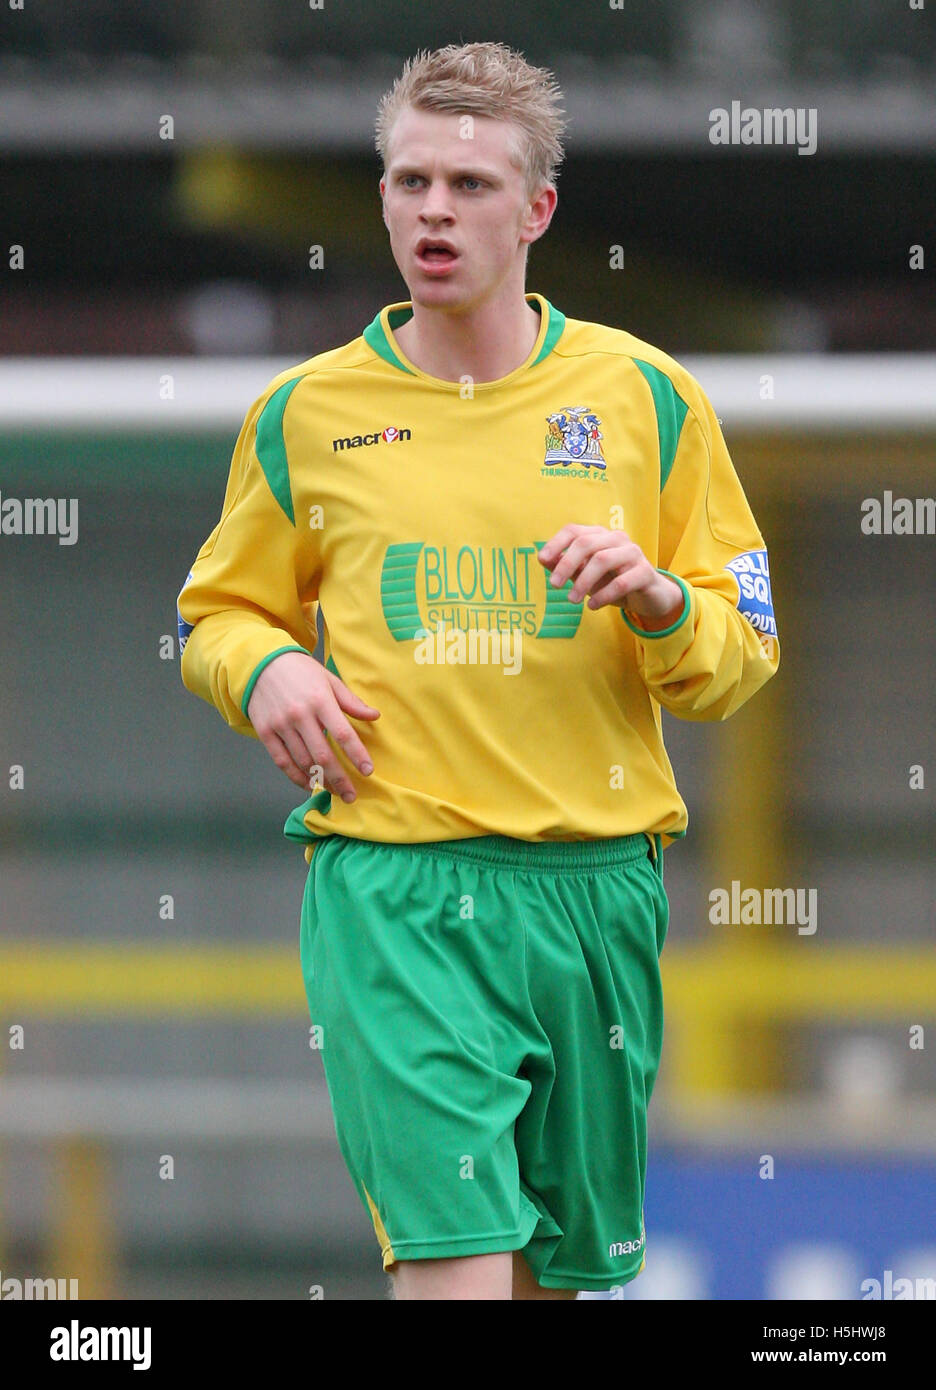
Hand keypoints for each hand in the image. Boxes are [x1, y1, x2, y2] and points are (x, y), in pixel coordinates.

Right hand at [246, 651, 379, 798]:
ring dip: (320, 780)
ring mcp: (280, 725)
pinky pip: (282, 761)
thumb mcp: (328, 680)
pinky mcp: (265, 732)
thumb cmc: (300, 671)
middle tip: (351, 795)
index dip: (356, 755)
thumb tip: (375, 716)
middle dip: (340, 779)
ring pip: (303, 761)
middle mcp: (300, 715)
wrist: (260, 663)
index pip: (343, 734)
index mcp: (320, 700)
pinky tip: (308, 784)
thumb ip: (351, 702)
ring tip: (334, 790)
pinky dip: (296, 777)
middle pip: (323, 755)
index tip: (367, 771)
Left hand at [537, 524, 684, 628]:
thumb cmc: (613, 582)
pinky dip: (603, 595)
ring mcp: (633, 554)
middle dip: (566, 564)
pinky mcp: (645, 573)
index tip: (542, 560)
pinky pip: (621, 582)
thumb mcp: (586, 576)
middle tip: (554, 585)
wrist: (650, 597)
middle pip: (586, 543)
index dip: (556, 543)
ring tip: (572, 600)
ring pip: (602, 560)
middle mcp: (617, 539)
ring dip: (583, 581)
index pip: (574, 531)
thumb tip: (543, 558)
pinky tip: (592, 606)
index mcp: (600, 536)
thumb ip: (567, 566)